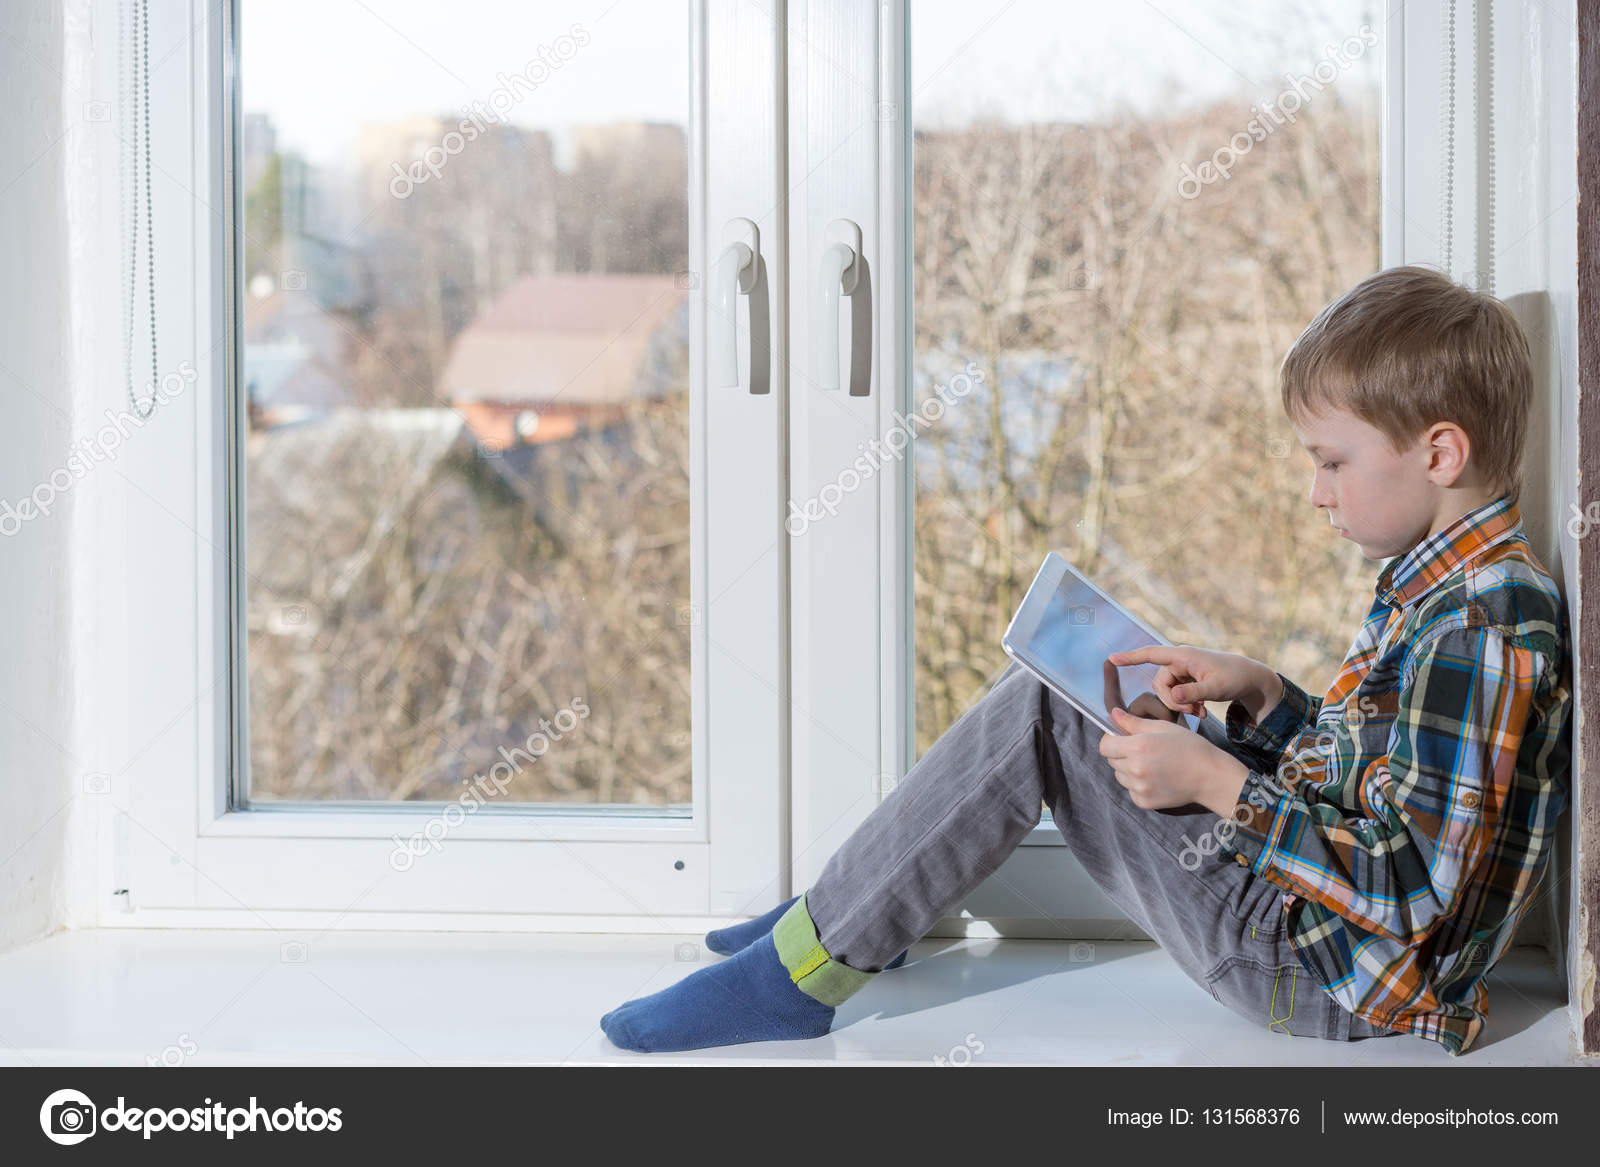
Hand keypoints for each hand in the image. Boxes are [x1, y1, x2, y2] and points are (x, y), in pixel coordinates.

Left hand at [1097, 705, 1248, 813]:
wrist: (1211, 776)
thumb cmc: (1190, 747)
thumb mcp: (1162, 728)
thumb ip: (1133, 722)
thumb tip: (1112, 713)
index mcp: (1137, 747)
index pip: (1105, 746)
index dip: (1112, 740)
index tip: (1122, 739)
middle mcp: (1135, 769)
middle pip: (1111, 761)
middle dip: (1121, 754)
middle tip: (1143, 751)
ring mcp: (1139, 788)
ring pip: (1120, 776)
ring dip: (1129, 770)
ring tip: (1152, 765)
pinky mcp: (1144, 802)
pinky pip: (1131, 791)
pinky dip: (1138, 785)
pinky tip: (1157, 779)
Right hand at [1105, 644, 1282, 722]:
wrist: (1251, 679)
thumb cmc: (1235, 678)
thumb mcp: (1216, 688)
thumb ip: (1193, 693)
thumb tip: (1173, 697)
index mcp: (1184, 656)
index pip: (1151, 654)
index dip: (1130, 657)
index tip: (1112, 658)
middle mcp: (1180, 661)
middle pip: (1160, 683)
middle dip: (1172, 701)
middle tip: (1192, 712)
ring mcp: (1184, 671)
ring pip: (1168, 692)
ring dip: (1181, 705)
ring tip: (1199, 712)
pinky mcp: (1188, 680)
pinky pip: (1178, 694)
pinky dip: (1187, 704)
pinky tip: (1201, 711)